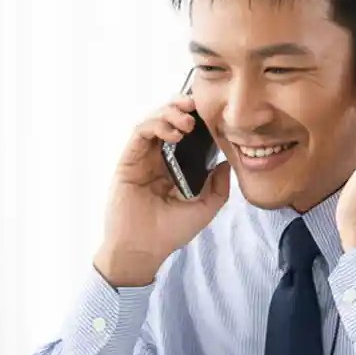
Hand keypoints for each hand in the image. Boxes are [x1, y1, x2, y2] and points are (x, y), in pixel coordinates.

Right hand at [94, 95, 232, 286]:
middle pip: (168, 120)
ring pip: (153, 121)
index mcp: (175, 167)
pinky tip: (174, 132)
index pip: (185, 133)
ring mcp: (142, 158)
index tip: (212, 111)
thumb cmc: (170, 232)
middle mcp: (157, 158)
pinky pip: (140, 133)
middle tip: (197, 105)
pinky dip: (156, 125)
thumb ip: (219, 187)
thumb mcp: (204, 208)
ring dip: (170, 112)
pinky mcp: (128, 161)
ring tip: (187, 120)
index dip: (197, 118)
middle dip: (182, 107)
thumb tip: (228, 162)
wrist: (143, 249)